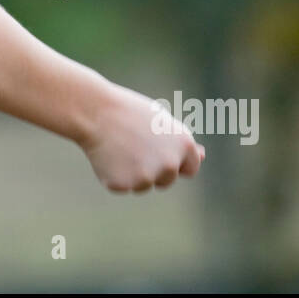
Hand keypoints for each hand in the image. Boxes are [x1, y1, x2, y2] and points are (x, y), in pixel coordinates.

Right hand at [80, 83, 204, 192]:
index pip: (191, 169)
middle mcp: (170, 164)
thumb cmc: (129, 112)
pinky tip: (107, 155)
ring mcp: (147, 176)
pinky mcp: (124, 184)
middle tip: (133, 144)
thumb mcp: (161, 122)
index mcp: (184, 145)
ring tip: (119, 147)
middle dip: (152, 169)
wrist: (95, 111)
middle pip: (166, 180)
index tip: (158, 151)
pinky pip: (122, 186)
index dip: (175, 162)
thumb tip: (203, 156)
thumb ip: (180, 143)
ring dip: (132, 173)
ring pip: (143, 185)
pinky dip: (114, 175)